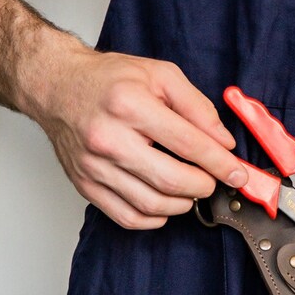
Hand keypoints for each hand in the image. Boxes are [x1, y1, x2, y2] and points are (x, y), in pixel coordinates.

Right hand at [22, 37, 248, 229]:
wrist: (56, 86)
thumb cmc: (108, 79)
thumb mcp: (160, 75)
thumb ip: (197, 107)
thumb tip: (223, 143)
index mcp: (129, 104)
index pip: (188, 143)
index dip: (220, 163)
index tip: (238, 173)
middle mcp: (108, 138)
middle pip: (170, 180)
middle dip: (203, 186)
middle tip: (214, 181)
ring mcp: (93, 165)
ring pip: (150, 204)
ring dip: (181, 204)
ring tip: (191, 190)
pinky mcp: (84, 185)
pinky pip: (125, 217)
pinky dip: (153, 219)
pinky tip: (165, 206)